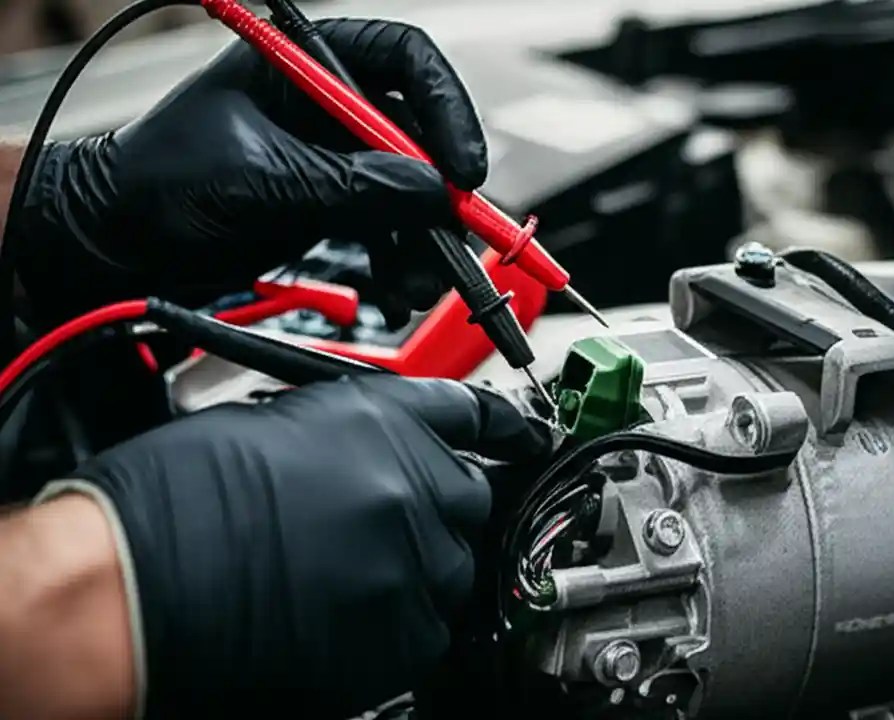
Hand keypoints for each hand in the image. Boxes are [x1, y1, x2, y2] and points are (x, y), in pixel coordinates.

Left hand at [12, 19, 484, 326]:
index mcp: (305, 62)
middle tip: (452, 236)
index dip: (445, 106)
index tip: (461, 166)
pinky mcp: (336, 207)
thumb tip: (428, 192)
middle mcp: (331, 105)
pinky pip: (392, 229)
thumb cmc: (153, 183)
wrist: (115, 246)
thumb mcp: (256, 178)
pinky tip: (400, 287)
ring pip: (414, 191)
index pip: (404, 59)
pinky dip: (403, 260)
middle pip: (421, 135)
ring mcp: (337, 159)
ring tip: (418, 281)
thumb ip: (347, 185)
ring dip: (426, 240)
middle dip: (441, 192)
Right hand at [46, 376, 548, 717]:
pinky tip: (346, 615)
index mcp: (380, 416)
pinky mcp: (405, 631)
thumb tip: (371, 455)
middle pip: (472, 493)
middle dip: (440, 505)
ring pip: (457, 563)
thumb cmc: (171, 504)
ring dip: (420, 566)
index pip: (474, 413)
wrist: (130, 587)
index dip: (504, 426)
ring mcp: (416, 557)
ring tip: (346, 576)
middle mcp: (413, 480)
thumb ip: (347, 435)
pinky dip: (403, 620)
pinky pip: (434, 624)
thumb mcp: (270, 424)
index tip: (528, 434)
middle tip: (388, 524)